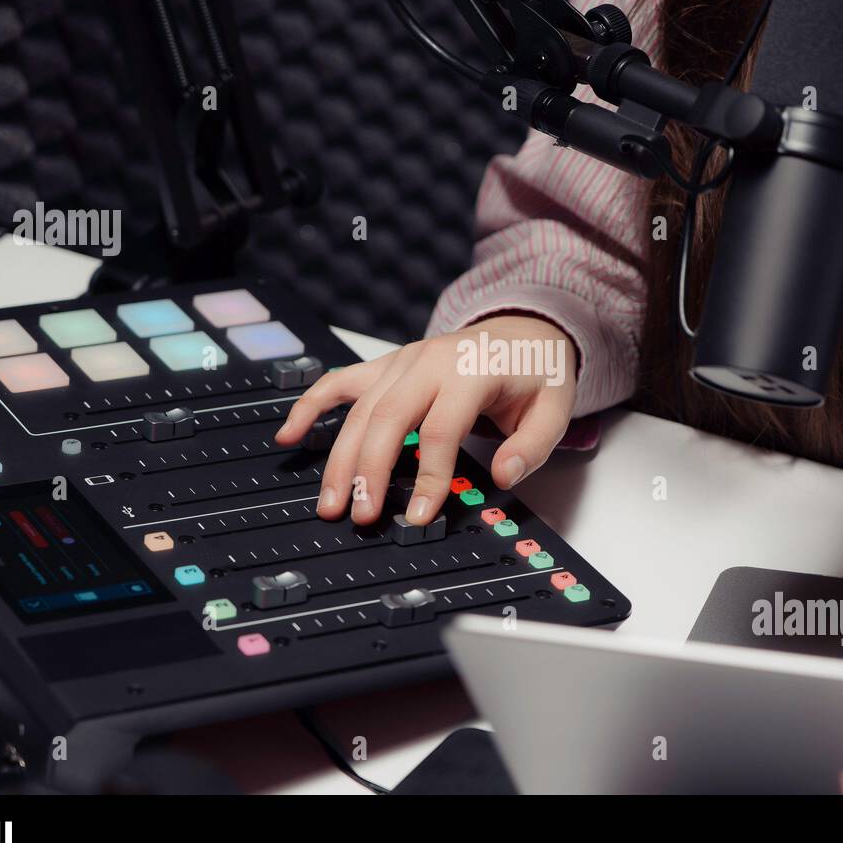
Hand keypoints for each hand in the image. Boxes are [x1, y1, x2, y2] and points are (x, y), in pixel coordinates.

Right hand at [274, 315, 576, 525]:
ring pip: (360, 409)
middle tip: (360, 514)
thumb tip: (503, 475)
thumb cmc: (534, 370)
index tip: (419, 516)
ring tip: (330, 502)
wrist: (522, 327)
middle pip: (388, 419)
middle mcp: (428, 362)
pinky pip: (340, 382)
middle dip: (369, 471)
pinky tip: (288, 434)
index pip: (441, 429)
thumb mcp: (554, 406)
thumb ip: (532, 444)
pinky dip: (311, 405)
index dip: (428, 477)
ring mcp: (402, 361)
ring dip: (340, 456)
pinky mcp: (387, 366)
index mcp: (469, 371)